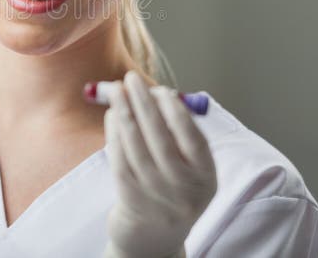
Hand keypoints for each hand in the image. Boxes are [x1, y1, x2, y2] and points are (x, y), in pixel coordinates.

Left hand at [104, 71, 216, 257]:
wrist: (154, 237)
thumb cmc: (171, 187)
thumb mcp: (188, 167)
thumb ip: (177, 133)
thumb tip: (154, 92)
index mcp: (206, 176)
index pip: (192, 138)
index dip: (175, 112)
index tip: (161, 90)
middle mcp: (184, 189)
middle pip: (160, 138)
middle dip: (143, 103)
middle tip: (130, 79)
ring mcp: (157, 197)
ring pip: (136, 147)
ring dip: (124, 113)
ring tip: (115, 91)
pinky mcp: (131, 200)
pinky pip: (120, 160)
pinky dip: (114, 134)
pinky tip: (111, 116)